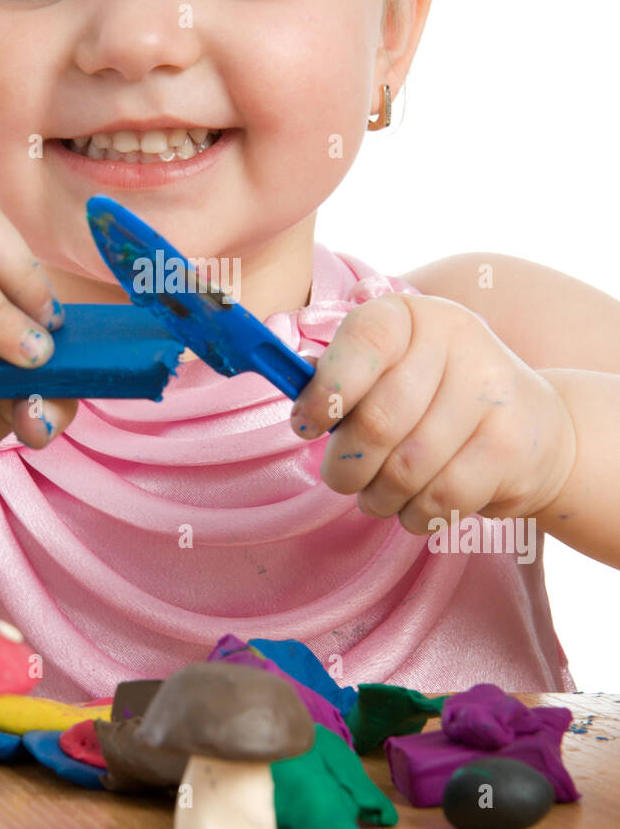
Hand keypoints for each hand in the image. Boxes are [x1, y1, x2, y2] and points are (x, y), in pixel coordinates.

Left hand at [289, 293, 576, 532]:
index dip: (326, 390)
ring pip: (406, 469)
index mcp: (414, 315)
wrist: (537, 427)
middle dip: (345, 465)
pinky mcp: (510, 447)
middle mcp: (458, 342)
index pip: (364, 341)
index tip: (307, 425)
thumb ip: (342, 373)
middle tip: (341, 478)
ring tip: (378, 495)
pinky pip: (440, 498)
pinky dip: (415, 514)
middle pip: (377, 421)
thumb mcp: (393, 367)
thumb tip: (291, 380)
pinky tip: (416, 505)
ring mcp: (491, 394)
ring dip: (379, 496)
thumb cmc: (437, 398)